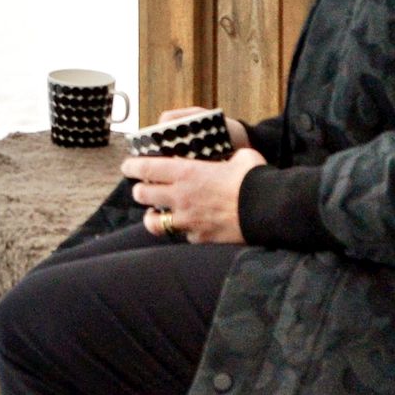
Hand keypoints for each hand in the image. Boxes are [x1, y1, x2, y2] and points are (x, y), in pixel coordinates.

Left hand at [130, 145, 259, 245]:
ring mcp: (187, 220)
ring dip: (151, 216)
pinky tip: (186, 227)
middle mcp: (181, 197)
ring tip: (154, 213)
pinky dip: (181, 231)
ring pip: (153, 221)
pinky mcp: (198, 237)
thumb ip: (229, 156)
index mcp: (187, 173)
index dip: (132, 166)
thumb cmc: (254, 179)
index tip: (127, 165)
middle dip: (139, 190)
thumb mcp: (241, 156)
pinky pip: (181, 235)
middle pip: (142, 195)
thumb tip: (234, 156)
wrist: (267, 210)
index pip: (147, 168)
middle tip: (141, 188)